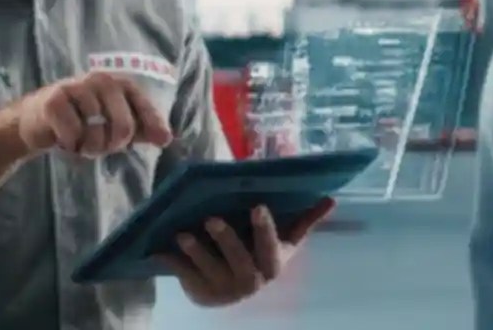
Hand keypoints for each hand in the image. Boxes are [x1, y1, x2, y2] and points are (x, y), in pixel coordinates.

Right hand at [14, 73, 172, 157]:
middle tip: (101, 147)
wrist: (35, 121)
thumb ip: (140, 129)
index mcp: (118, 83)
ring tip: (81, 142)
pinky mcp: (54, 100)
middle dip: (114, 145)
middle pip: (124, 126)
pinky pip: (73, 134)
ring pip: (97, 133)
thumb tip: (167, 138)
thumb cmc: (81, 121)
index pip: (143, 104)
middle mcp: (100, 80)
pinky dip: (70, 144)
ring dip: (90, 147)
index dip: (154, 123)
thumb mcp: (112, 124)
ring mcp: (76, 87)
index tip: (164, 141)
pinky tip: (63, 139)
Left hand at [159, 198, 336, 307]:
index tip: (257, 206)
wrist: (232, 290)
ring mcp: (223, 289)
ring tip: (182, 233)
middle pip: (238, 259)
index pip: (270, 247)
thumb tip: (332, 200)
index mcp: (272, 265)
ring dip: (195, 250)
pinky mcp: (200, 292)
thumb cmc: (261, 255)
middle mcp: (250, 281)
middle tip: (211, 218)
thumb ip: (306, 220)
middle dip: (226, 239)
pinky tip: (159, 248)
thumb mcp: (284, 241)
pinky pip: (184, 276)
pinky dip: (172, 262)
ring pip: (209, 268)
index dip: (264, 229)